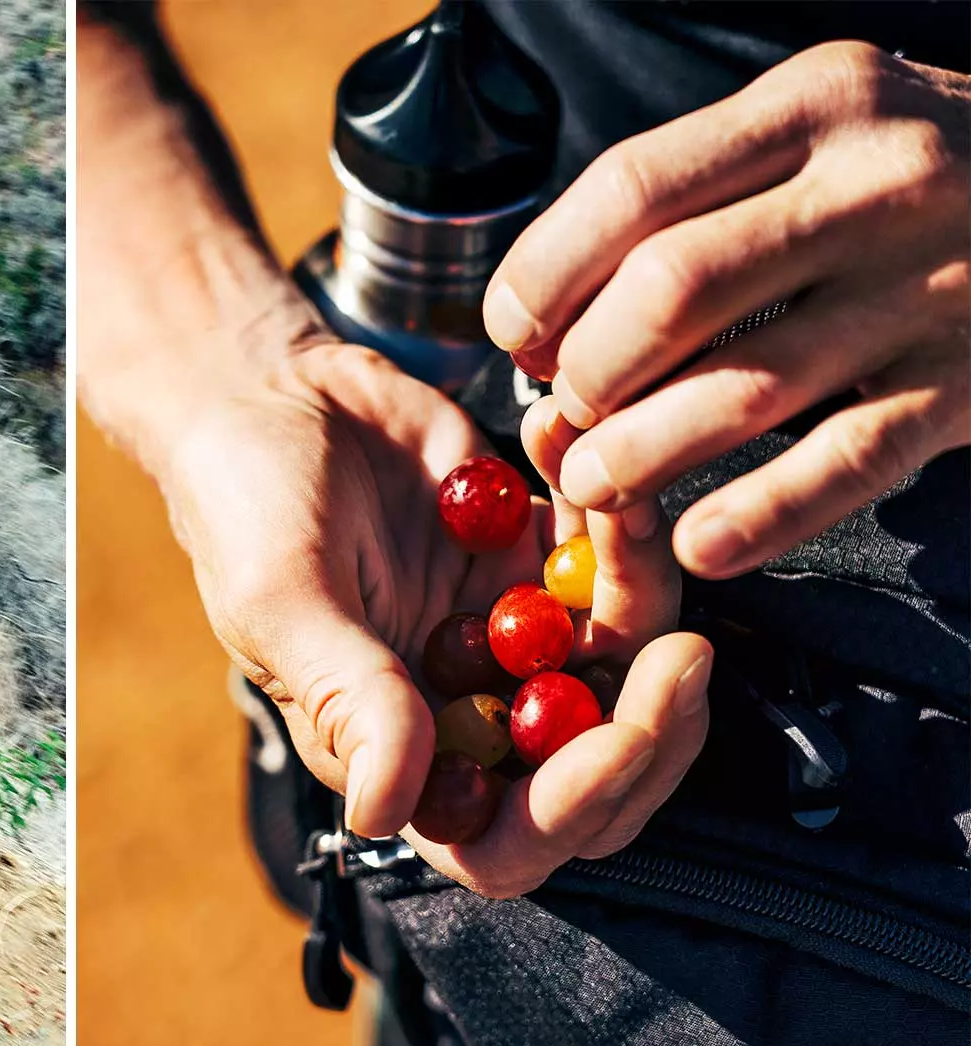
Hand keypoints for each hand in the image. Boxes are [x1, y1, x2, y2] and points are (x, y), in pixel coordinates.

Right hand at [162, 341, 708, 896]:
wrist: (263, 395)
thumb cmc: (244, 507)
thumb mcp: (281, 601)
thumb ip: (347, 698)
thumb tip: (388, 815)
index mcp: (395, 753)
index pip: (504, 840)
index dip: (573, 810)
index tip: (618, 738)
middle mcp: (467, 711)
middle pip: (597, 773)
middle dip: (653, 723)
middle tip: (682, 652)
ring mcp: (514, 638)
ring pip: (629, 660)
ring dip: (642, 587)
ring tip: (606, 499)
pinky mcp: (542, 560)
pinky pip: (617, 560)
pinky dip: (614, 510)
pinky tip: (556, 438)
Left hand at [485, 41, 969, 579]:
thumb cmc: (903, 174)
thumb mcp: (813, 133)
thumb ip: (694, 198)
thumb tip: (548, 317)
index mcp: (813, 107)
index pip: (634, 188)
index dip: (545, 274)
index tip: (514, 334)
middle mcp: (875, 186)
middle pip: (675, 289)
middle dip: (589, 368)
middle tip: (564, 412)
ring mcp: (929, 289)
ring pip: (747, 387)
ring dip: (642, 451)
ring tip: (593, 482)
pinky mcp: (966, 385)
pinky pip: (845, 463)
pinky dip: (761, 513)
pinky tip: (697, 544)